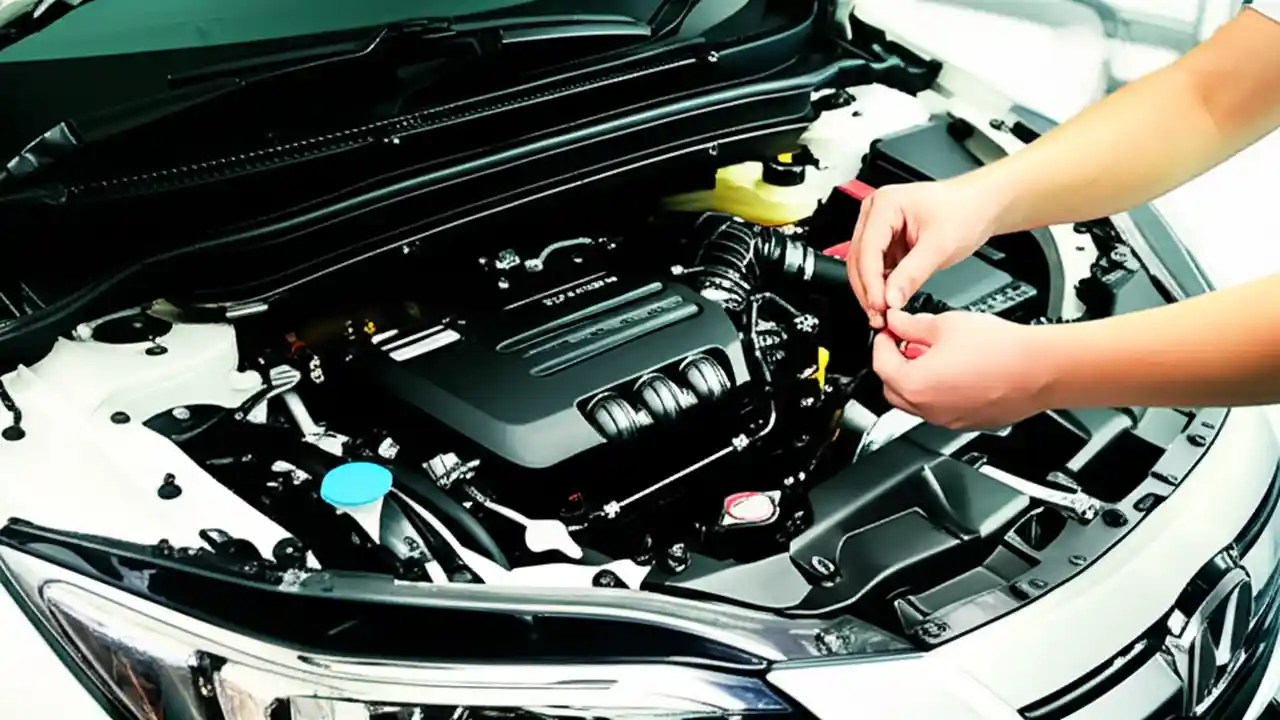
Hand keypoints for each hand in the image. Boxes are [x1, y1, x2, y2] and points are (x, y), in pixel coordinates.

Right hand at [846, 180, 1000, 327]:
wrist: (980, 207)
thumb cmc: (964, 212)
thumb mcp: (940, 246)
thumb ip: (912, 274)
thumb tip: (890, 299)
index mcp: (885, 204)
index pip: (867, 249)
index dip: (871, 282)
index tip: (879, 306)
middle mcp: (875, 213)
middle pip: (859, 259)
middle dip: (867, 290)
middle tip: (878, 316)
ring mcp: (878, 227)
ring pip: (863, 266)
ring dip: (871, 291)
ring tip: (883, 313)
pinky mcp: (886, 241)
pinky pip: (876, 268)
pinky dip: (880, 286)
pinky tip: (888, 301)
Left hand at [872, 309, 1052, 429]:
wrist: (1039, 369)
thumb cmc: (999, 349)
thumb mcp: (945, 324)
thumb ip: (912, 325)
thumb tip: (897, 323)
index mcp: (915, 385)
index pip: (880, 363)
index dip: (882, 342)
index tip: (889, 330)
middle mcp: (928, 409)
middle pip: (892, 388)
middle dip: (894, 364)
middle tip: (906, 342)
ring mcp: (947, 420)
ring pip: (916, 402)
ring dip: (915, 379)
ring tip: (933, 354)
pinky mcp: (966, 423)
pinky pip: (939, 409)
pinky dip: (937, 392)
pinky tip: (954, 371)